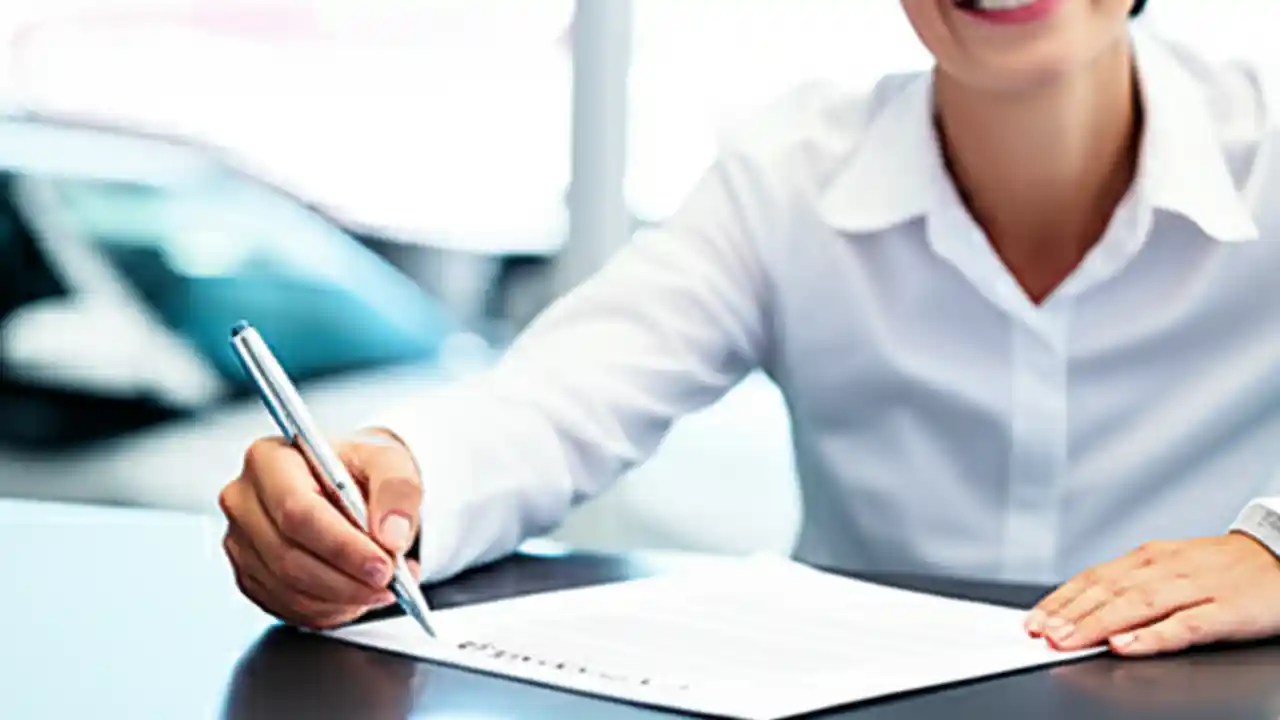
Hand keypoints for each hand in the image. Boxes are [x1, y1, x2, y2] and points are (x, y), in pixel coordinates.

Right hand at [219, 429, 422, 627]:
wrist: (345, 486)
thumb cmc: (357, 470)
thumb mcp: (390, 461)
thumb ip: (396, 491)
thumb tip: (391, 535)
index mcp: (269, 459)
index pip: (297, 511)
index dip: (342, 546)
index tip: (383, 565)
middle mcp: (244, 500)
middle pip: (288, 555)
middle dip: (346, 579)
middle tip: (388, 583)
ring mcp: (241, 541)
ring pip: (287, 587)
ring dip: (341, 598)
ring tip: (380, 588)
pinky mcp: (248, 574)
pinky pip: (286, 606)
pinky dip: (328, 609)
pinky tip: (356, 595)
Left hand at [1026, 534, 1279, 656]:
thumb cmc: (1221, 567)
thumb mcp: (1169, 568)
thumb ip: (1130, 586)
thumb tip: (1082, 608)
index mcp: (1147, 558)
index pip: (1093, 578)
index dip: (1060, 601)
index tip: (1031, 621)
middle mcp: (1165, 568)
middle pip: (1108, 592)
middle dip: (1070, 615)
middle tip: (1041, 635)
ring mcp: (1196, 588)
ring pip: (1138, 605)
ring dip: (1099, 624)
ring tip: (1070, 641)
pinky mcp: (1226, 610)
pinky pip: (1185, 625)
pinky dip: (1152, 636)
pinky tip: (1126, 646)